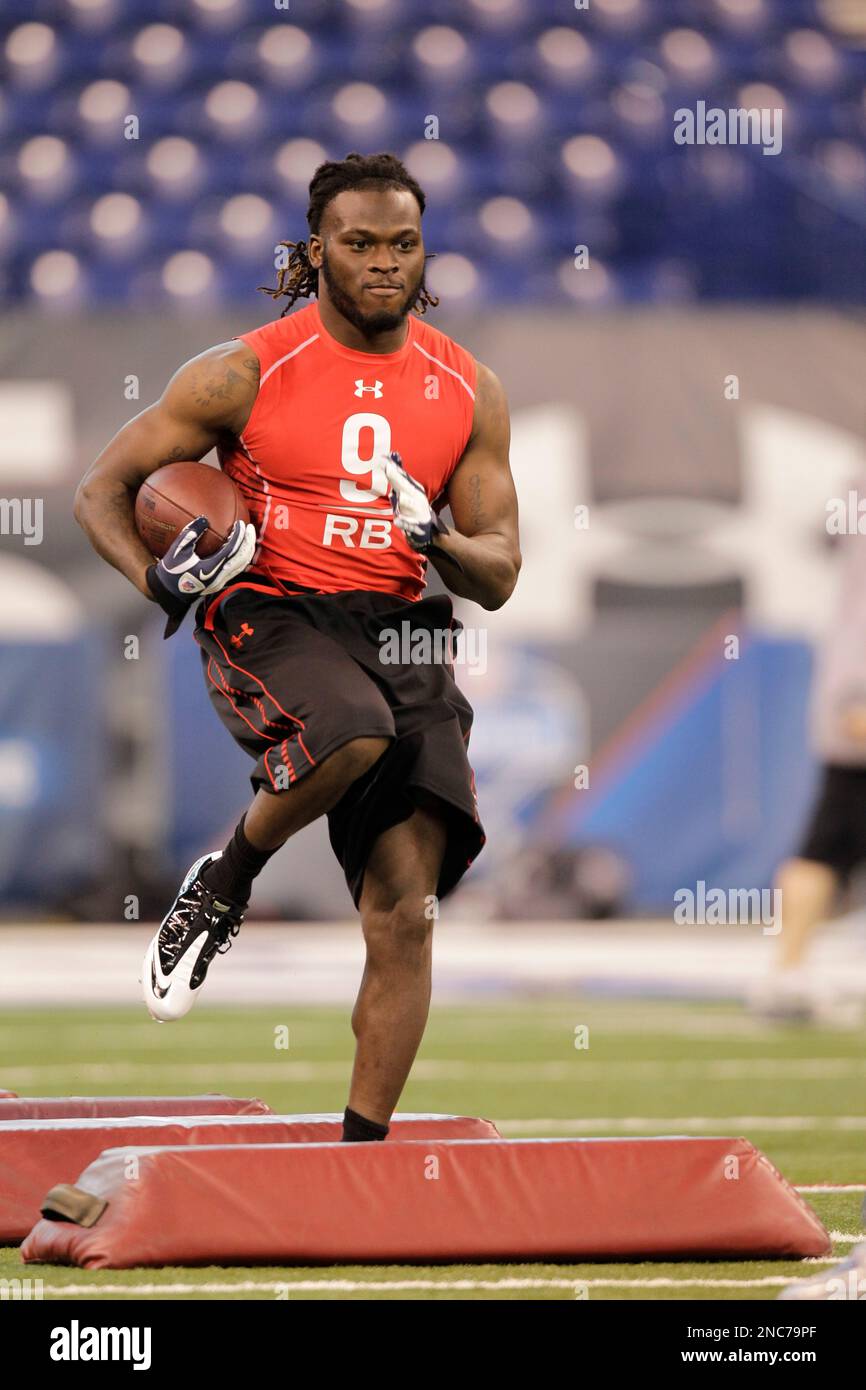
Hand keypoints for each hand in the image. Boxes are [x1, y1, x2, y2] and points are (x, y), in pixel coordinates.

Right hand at [146, 515, 255, 635]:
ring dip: (247, 549)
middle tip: (250, 527)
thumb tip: (203, 518)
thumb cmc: (171, 570)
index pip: (231, 550)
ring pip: (242, 565)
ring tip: (248, 535)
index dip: (238, 536)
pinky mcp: (220, 583)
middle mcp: (219, 577)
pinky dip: (241, 556)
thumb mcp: (178, 549)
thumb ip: (190, 533)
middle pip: (242, 558)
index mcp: (210, 569)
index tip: (240, 523)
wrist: (168, 591)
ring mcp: (221, 582)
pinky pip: (237, 569)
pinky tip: (239, 547)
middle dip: (249, 541)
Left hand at [371, 451, 445, 552]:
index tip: (383, 458)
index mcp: (413, 488)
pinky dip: (404, 522)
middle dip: (396, 477)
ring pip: (409, 504)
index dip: (393, 467)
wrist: (427, 530)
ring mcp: (416, 511)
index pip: (401, 475)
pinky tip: (398, 521)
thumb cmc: (413, 509)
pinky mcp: (415, 525)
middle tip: (388, 468)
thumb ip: (398, 479)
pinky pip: (408, 524)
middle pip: (404, 486)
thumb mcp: (407, 492)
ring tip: (400, 496)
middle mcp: (416, 497)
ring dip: (405, 500)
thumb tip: (388, 461)